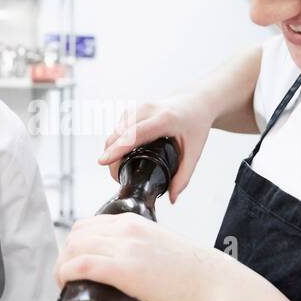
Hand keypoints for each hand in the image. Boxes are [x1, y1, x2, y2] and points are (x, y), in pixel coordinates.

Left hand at [54, 213, 242, 300]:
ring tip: (65, 284)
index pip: (89, 225)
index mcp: (134, 222)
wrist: (213, 285)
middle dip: (65, 255)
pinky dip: (66, 273)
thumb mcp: (161, 248)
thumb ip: (143, 251)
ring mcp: (125, 248)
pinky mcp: (125, 270)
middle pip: (77, 234)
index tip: (74, 262)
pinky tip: (65, 283)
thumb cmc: (193, 274)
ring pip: (74, 248)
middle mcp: (126, 230)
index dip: (75, 245)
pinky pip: (82, 264)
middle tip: (66, 276)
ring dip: (62, 266)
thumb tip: (132, 269)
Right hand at [99, 94, 213, 202]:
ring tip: (118, 169)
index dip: (118, 148)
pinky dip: (116, 140)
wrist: (196, 101)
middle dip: (111, 154)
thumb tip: (171, 198)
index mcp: (165, 119)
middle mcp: (149, 109)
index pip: (135, 134)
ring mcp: (140, 107)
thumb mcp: (194, 152)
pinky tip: (120, 154)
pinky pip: (119, 126)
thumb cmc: (196, 125)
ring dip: (111, 148)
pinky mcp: (134, 108)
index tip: (104, 161)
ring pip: (117, 129)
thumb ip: (184, 176)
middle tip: (115, 177)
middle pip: (121, 132)